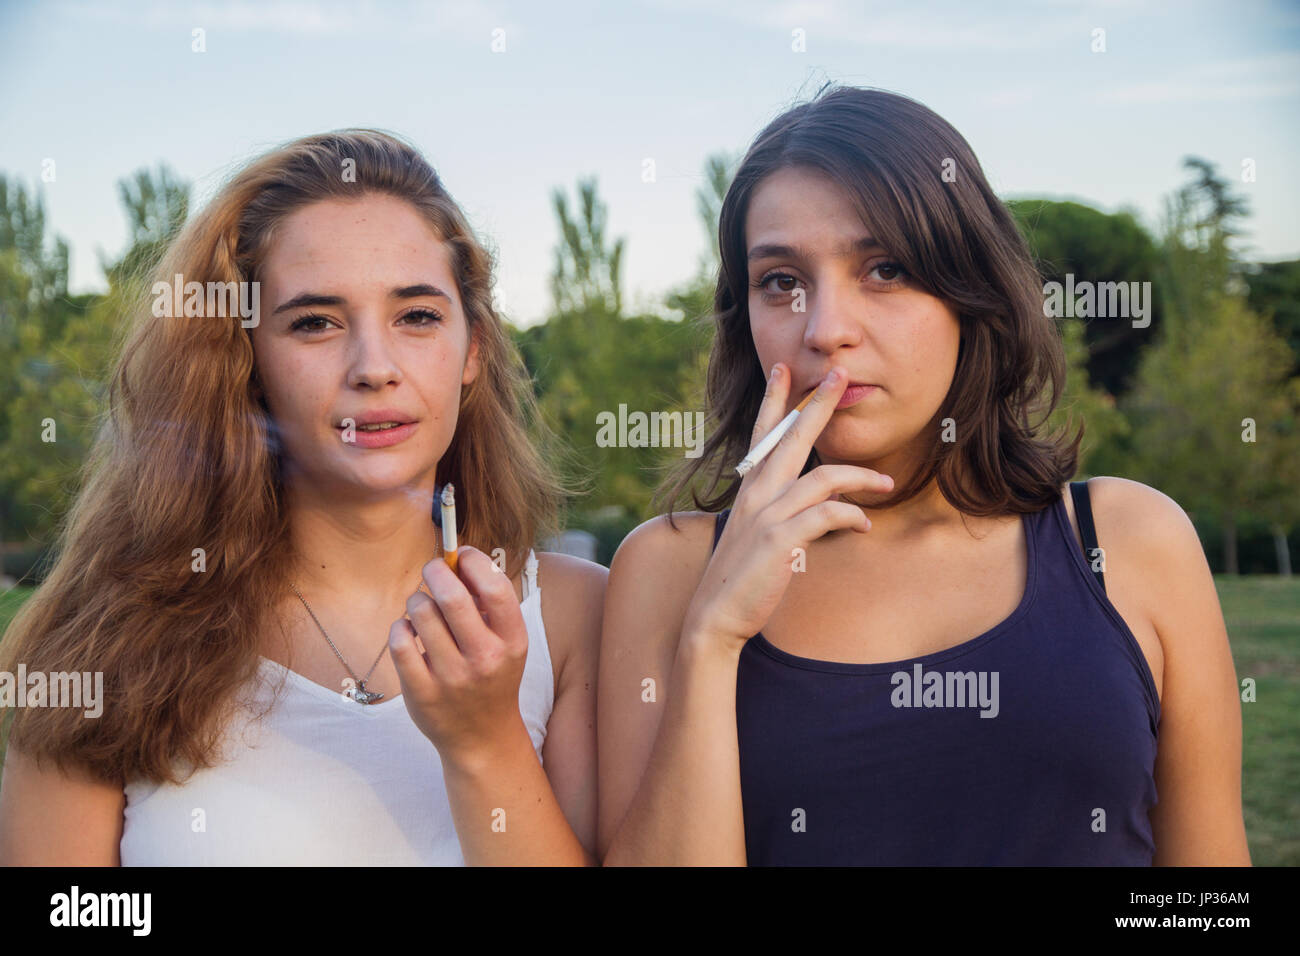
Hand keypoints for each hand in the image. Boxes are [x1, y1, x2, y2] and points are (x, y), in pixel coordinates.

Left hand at [388, 545, 529, 765]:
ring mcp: (452, 678)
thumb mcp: (507, 642)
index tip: (461, 554)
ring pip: (421, 612)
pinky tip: (409, 631)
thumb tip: (457, 559)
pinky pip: (400, 640)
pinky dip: (401, 627)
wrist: (482, 737)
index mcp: (513, 641)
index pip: (494, 587)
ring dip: (417, 599)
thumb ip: (488, 604)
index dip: (474, 561)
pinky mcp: (421, 692)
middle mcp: (485, 659)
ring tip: (422, 606)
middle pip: (452, 596)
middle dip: (436, 570)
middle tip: (432, 568)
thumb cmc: (492, 675)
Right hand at [682, 364, 893, 651]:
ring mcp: (766, 515)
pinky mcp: (779, 540)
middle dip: (817, 403)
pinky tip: (864, 526)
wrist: (715, 617)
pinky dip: (851, 515)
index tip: (784, 368)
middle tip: (839, 374)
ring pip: (822, 477)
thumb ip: (779, 514)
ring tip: (887, 484)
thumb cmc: (740, 579)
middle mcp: (756, 494)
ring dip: (861, 477)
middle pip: (792, 437)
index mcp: (750, 490)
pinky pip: (826, 514)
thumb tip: (818, 507)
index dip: (774, 400)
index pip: (763, 435)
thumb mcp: (757, 536)